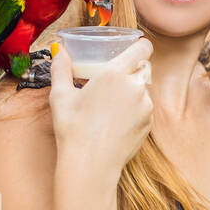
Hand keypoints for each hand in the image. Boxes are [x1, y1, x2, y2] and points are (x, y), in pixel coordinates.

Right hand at [48, 37, 153, 178]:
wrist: (90, 163)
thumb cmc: (72, 128)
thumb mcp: (60, 95)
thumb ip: (61, 68)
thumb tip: (60, 50)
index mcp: (115, 73)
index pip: (143, 48)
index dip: (139, 45)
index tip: (131, 48)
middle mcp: (135, 86)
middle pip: (144, 67)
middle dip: (133, 69)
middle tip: (114, 78)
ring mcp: (146, 106)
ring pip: (144, 89)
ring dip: (133, 90)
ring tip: (111, 103)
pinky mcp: (149, 123)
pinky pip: (146, 108)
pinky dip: (136, 109)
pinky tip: (117, 120)